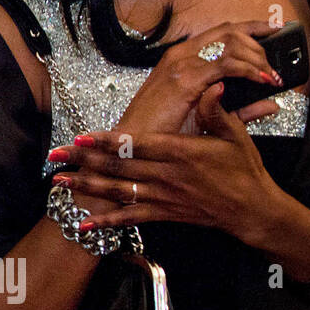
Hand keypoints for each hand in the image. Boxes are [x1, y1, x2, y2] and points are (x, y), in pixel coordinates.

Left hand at [50, 83, 286, 246]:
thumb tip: (210, 86)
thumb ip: (216, 112)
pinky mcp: (164, 213)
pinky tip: (85, 224)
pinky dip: (108, 221)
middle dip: (83, 161)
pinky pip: (131, 218)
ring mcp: (163, 197)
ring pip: (118, 191)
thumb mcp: (235, 136)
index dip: (106, 141)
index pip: (136, 145)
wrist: (253, 210)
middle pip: (118, 167)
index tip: (81, 137)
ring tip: (59, 182)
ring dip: (87, 187)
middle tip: (55, 156)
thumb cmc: (243, 170)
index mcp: (180, 153)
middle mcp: (166, 176)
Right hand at [115, 20, 281, 134]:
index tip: (273, 32)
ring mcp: (182, 63)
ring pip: (231, 43)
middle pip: (230, 31)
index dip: (251, 29)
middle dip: (259, 45)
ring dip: (257, 58)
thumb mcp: (207, 116)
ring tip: (269, 77)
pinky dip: (250, 71)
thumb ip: (240, 108)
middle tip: (272, 68)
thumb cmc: (161, 131)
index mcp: (180, 57)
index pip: (221, 32)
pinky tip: (261, 80)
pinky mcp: (187, 78)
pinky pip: (228, 64)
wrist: (133, 142)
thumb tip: (271, 104)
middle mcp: (180, 54)